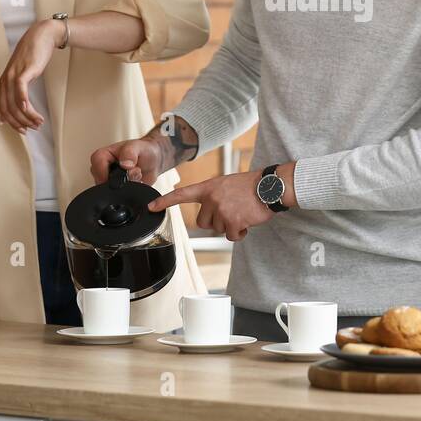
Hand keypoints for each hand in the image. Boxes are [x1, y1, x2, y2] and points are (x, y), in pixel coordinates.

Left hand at [0, 19, 59, 132]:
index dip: (12, 123)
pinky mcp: (25, 71)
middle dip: (21, 123)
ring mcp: (14, 75)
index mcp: (4, 82)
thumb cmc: (34, 55)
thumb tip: (20, 103)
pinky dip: (24, 103)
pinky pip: (21, 91)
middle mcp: (6, 80)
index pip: (3, 108)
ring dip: (28, 116)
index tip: (24, 130)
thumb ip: (18, 87)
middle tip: (34, 128)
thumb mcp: (23, 73)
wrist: (42, 36)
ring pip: (16, 103)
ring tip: (39, 122)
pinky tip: (31, 111)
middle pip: (8, 109)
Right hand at [90, 134, 168, 185]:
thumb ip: (130, 153)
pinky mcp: (117, 190)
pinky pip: (119, 196)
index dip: (105, 171)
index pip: (96, 163)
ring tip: (137, 174)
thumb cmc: (144, 150)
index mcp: (104, 155)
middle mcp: (105, 168)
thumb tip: (124, 164)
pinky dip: (130, 190)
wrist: (154, 161)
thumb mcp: (137, 147)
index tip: (117, 174)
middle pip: (101, 179)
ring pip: (110, 189)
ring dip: (127, 184)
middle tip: (134, 171)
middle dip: (119, 179)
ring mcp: (110, 180)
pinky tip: (137, 182)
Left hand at [149, 171, 272, 241]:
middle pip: (203, 222)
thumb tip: (208, 215)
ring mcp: (222, 210)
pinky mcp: (233, 221)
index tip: (152, 207)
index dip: (165, 202)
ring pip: (218, 229)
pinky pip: (231, 236)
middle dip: (216, 222)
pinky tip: (247, 221)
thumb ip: (213, 196)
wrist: (269, 186)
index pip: (182, 195)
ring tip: (242, 212)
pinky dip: (239, 233)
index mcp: (208, 188)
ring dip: (230, 226)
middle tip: (231, 211)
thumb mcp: (226, 184)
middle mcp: (212, 199)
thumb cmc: (250, 186)